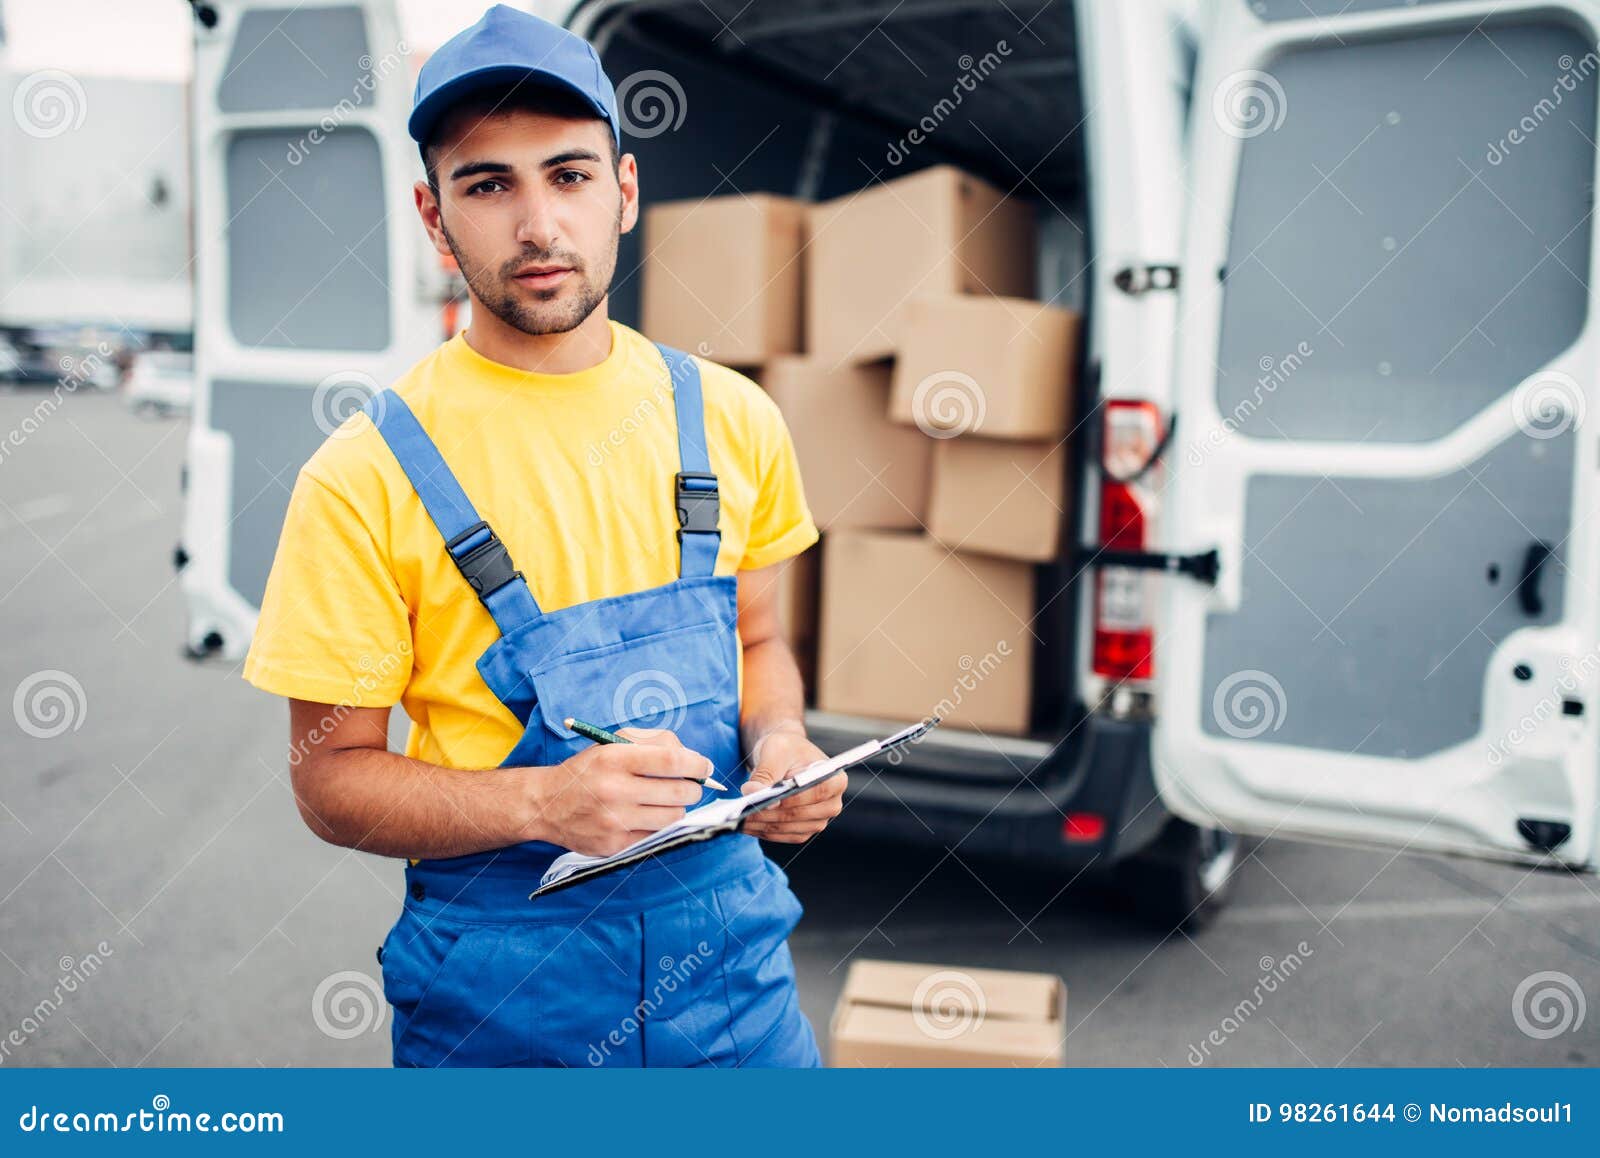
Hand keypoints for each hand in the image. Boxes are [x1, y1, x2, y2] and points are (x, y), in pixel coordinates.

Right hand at [529, 727, 712, 856]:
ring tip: (666, 800)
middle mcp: (614, 790)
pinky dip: (659, 825)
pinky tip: (648, 816)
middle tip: (690, 784)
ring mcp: (615, 821)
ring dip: (678, 808)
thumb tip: (694, 760)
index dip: (697, 763)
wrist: (547, 805)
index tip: (705, 766)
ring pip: (674, 817)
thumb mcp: (613, 743)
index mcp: (614, 758)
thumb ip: (655, 743)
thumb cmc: (589, 770)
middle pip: (680, 792)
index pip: (671, 760)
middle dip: (694, 787)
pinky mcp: (615, 845)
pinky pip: (657, 836)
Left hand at [740, 727, 843, 843]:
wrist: (785, 756)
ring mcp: (818, 821)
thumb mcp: (775, 750)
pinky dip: (762, 831)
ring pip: (786, 827)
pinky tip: (745, 824)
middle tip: (741, 812)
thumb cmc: (785, 748)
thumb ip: (765, 772)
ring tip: (737, 819)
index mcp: (835, 780)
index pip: (814, 793)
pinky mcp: (803, 831)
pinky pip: (782, 835)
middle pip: (798, 814)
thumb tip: (753, 792)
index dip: (789, 799)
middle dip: (768, 814)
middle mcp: (832, 804)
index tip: (762, 800)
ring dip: (761, 825)